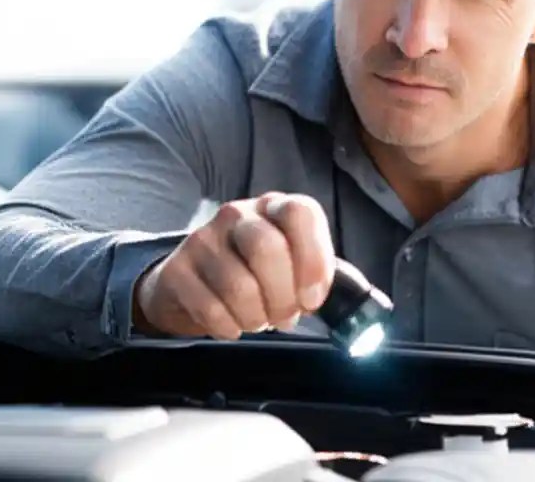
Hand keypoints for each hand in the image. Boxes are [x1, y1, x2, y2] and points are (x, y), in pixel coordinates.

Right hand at [133, 192, 335, 338]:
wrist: (189, 281)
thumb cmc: (251, 273)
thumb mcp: (289, 264)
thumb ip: (320, 276)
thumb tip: (357, 309)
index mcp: (274, 208)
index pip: (300, 213)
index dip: (312, 260)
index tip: (312, 298)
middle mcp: (238, 215)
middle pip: (267, 248)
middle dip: (282, 297)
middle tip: (284, 318)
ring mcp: (204, 239)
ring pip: (239, 285)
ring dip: (255, 317)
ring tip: (256, 318)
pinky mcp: (178, 269)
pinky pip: (211, 308)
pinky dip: (229, 327)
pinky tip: (232, 323)